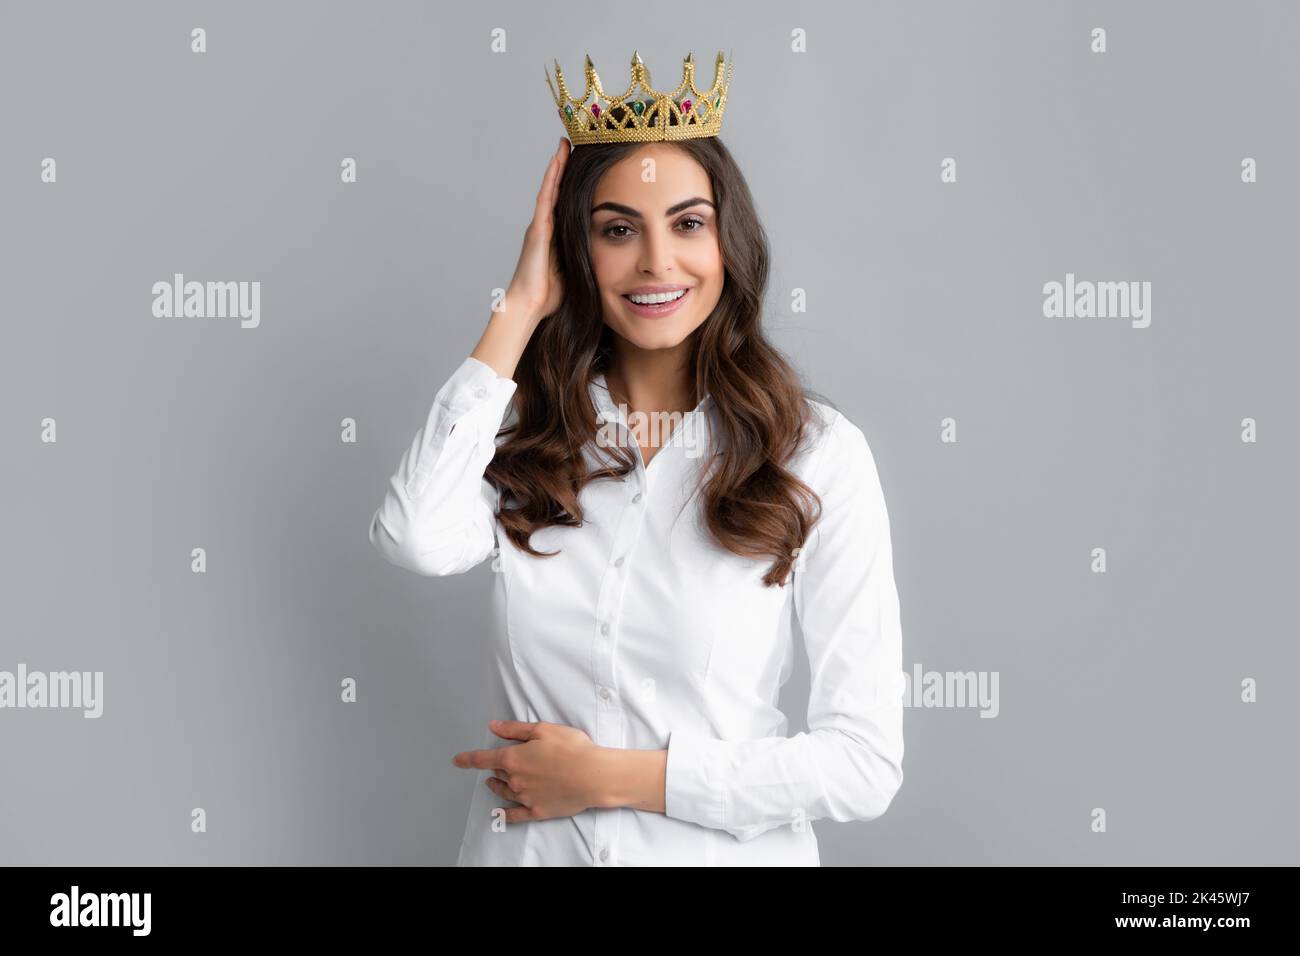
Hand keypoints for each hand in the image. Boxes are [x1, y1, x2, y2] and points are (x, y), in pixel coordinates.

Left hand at [451, 719, 607, 822]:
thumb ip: (514, 730)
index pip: (483, 758)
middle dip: (495, 766)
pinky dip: (505, 813)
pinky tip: (500, 813)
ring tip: (493, 782)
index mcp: (513, 757)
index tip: (457, 760)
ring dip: (496, 785)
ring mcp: (524, 797)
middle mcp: (515, 779)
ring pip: (503, 791)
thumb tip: (493, 726)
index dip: (468, 759)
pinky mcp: (536, 811)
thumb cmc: (572, 749)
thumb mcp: (543, 730)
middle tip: (500, 760)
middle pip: (497, 772)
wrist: (594, 776)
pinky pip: (514, 815)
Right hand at [503, 137, 569, 322]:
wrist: (530, 305)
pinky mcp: (538, 228)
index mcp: (557, 234)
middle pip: (557, 189)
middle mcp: (546, 225)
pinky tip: (557, 160)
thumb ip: (586, 257)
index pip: (567, 201)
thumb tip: (610, 256)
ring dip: (557, 165)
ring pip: (550, 187)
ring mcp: (540, 225)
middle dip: (564, 166)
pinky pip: (546, 197)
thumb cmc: (551, 295)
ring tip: (565, 143)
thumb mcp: (576, 269)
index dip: (572, 182)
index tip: (584, 163)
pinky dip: (551, 177)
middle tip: (572, 142)